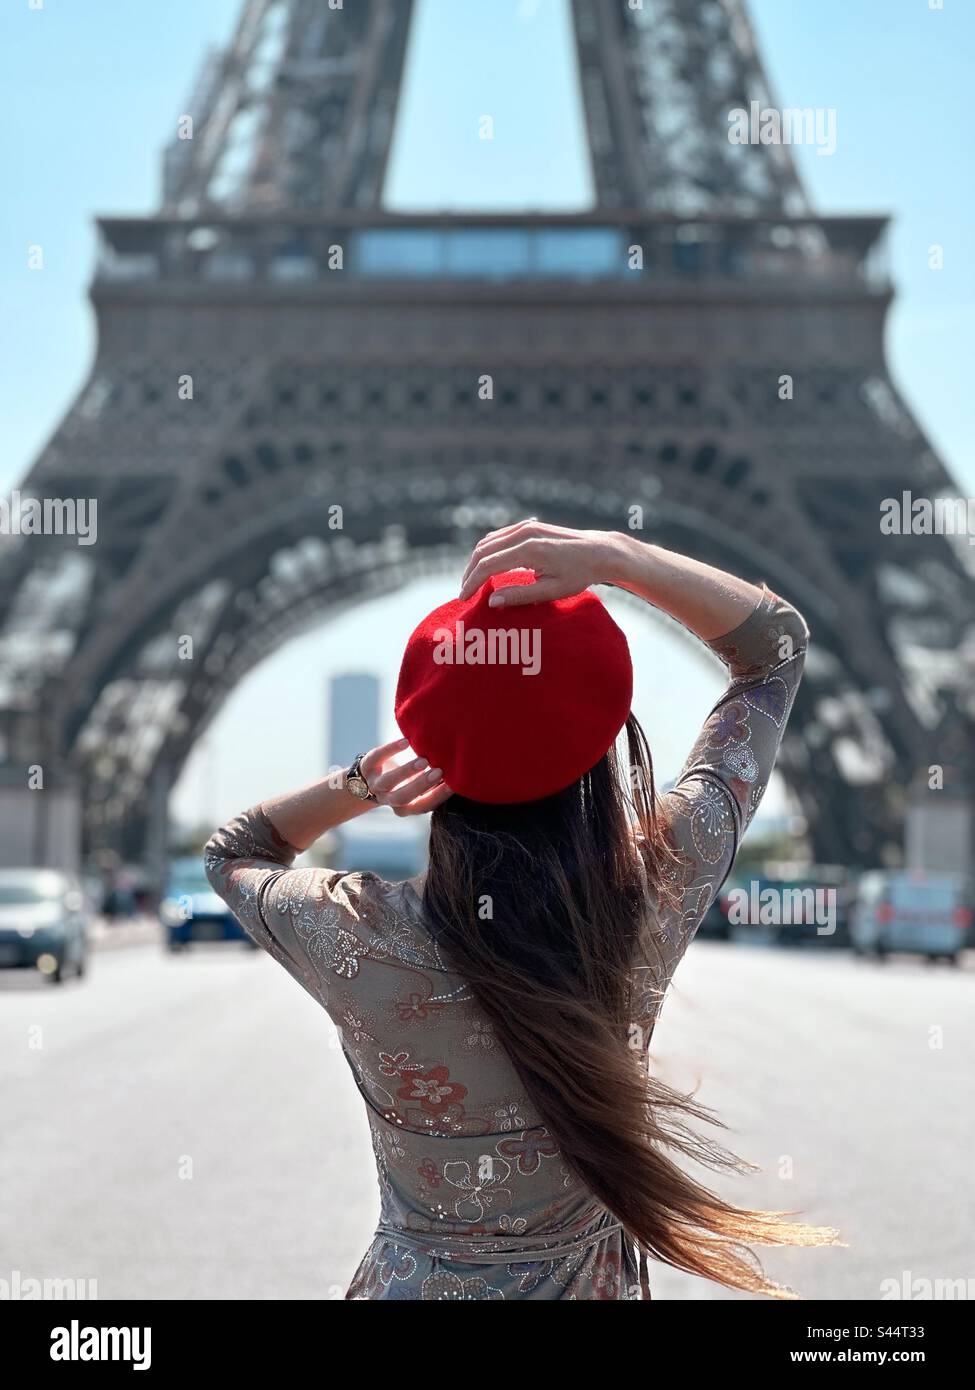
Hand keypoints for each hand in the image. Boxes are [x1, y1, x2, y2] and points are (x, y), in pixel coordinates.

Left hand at [358, 736, 452, 816]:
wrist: (367, 782)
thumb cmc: (404, 783)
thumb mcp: (418, 788)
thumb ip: (434, 785)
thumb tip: (459, 774)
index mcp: (405, 807)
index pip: (423, 806)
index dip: (438, 796)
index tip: (454, 784)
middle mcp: (388, 799)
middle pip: (403, 797)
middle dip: (421, 785)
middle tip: (439, 772)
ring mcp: (376, 784)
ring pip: (389, 781)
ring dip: (406, 771)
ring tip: (424, 760)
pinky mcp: (367, 766)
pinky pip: (377, 757)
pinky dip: (390, 749)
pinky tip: (406, 742)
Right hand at [458, 519, 623, 608]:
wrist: (599, 551)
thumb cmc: (579, 574)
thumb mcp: (552, 590)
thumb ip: (520, 596)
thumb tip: (491, 601)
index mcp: (529, 550)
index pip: (488, 565)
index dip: (472, 583)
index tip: (464, 599)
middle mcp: (524, 533)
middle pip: (483, 551)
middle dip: (469, 572)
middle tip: (465, 593)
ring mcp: (526, 526)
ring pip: (488, 542)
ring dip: (476, 561)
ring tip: (472, 582)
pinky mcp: (528, 526)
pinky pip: (499, 537)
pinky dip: (488, 551)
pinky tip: (486, 567)